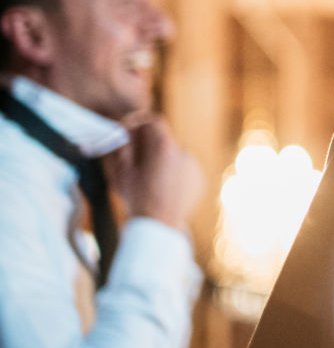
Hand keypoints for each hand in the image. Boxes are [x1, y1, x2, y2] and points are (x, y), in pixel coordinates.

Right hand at [106, 115, 202, 229]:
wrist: (160, 226)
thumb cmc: (136, 200)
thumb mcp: (120, 173)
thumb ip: (121, 148)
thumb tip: (122, 133)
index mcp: (163, 147)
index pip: (153, 121)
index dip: (139, 123)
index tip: (128, 131)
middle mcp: (183, 153)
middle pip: (163, 140)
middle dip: (148, 146)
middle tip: (133, 158)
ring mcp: (193, 166)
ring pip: (174, 156)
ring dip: (161, 162)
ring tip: (148, 181)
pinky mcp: (199, 179)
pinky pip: (184, 170)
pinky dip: (173, 175)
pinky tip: (161, 190)